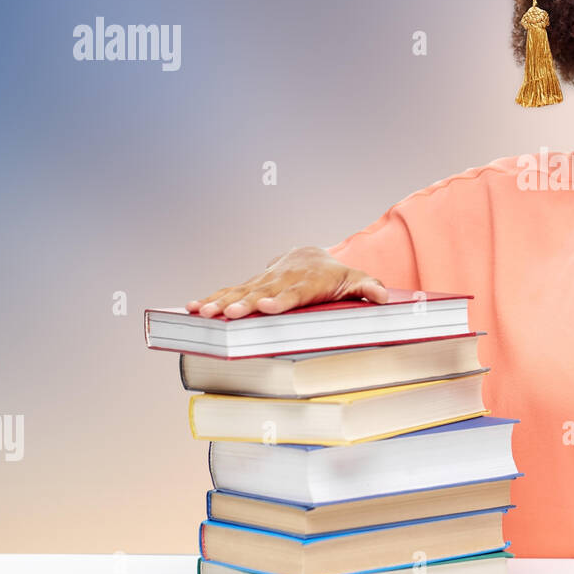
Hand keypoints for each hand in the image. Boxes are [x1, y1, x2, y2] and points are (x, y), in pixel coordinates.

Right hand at [185, 245, 389, 317]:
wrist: (314, 257)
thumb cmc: (337, 276)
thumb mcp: (357, 280)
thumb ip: (369, 288)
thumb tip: (383, 296)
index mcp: (308, 281)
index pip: (294, 292)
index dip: (280, 300)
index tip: (266, 306)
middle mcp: (282, 280)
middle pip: (262, 293)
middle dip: (244, 304)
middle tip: (229, 315)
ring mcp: (264, 283)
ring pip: (241, 292)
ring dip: (221, 303)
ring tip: (201, 314)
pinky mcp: (250, 287)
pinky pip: (229, 292)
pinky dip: (210, 299)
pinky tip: (190, 309)